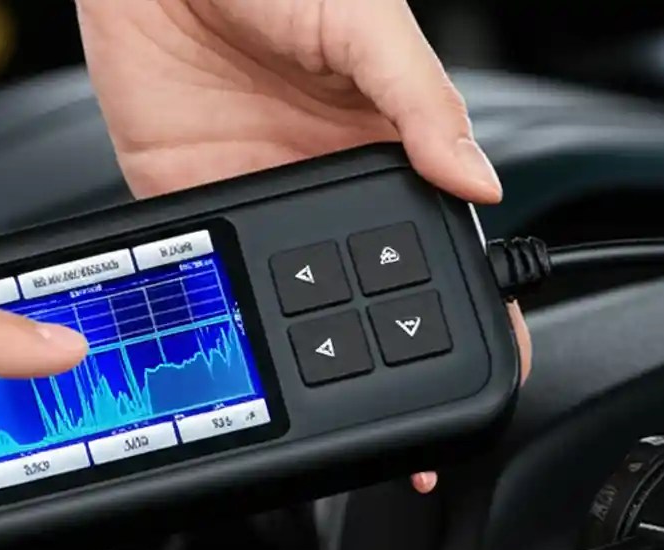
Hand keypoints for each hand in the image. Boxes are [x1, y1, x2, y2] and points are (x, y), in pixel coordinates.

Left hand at [77, 0, 532, 491]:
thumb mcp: (366, 26)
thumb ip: (421, 102)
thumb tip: (476, 182)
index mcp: (377, 138)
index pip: (424, 229)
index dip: (451, 293)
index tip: (477, 350)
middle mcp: (316, 175)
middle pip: (354, 276)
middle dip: (378, 341)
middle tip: (396, 398)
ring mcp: (252, 191)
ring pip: (281, 285)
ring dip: (295, 334)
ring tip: (317, 383)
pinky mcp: (187, 194)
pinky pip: (204, 259)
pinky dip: (215, 299)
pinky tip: (230, 333)